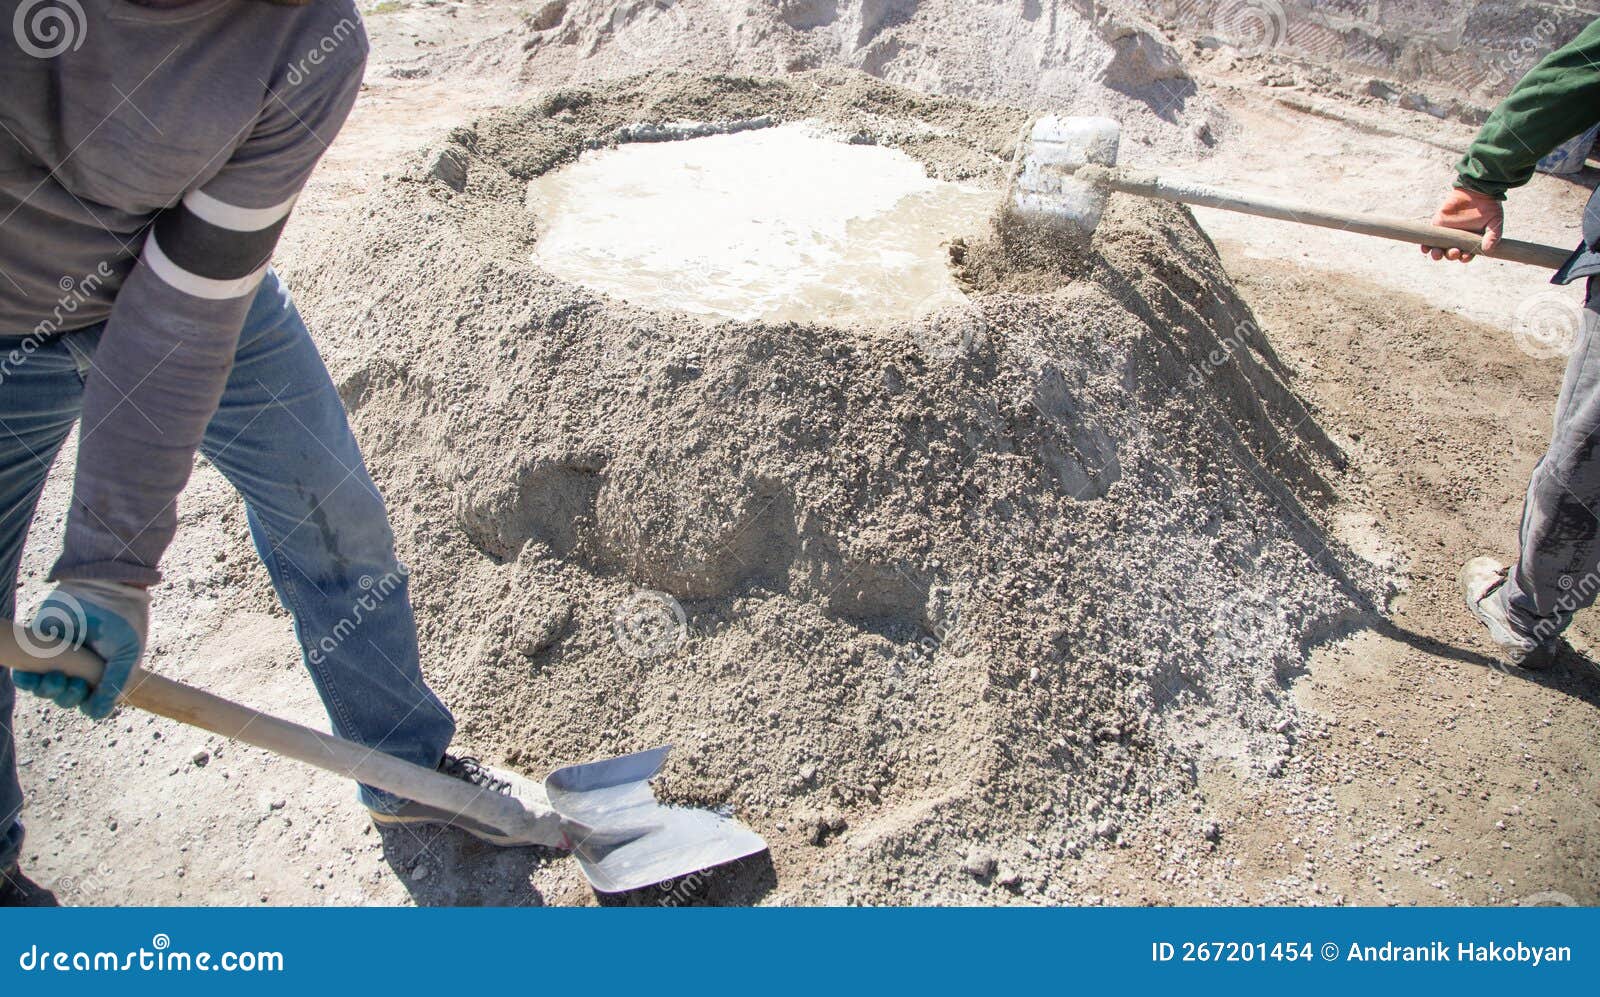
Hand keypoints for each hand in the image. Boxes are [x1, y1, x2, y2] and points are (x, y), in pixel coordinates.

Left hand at [12, 581, 149, 719]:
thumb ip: (114, 684)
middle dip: (68, 696)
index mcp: (103, 674)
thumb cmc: (122, 621)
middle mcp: (80, 670)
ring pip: (45, 690)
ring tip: (54, 678)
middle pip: (66, 699)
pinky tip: (27, 676)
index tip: (89, 695)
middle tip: (73, 683)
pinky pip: (25, 674)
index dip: (88, 704)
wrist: (104, 587)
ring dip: (47, 690)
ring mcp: (58, 660)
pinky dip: (24, 679)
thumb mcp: (127, 654)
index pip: (91, 703)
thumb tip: (97, 714)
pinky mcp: (39, 648)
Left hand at [1421, 187, 1503, 262]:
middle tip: (1454, 252)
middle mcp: (1458, 239)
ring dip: (1437, 254)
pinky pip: (1429, 238)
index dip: (1465, 258)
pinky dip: (1426, 245)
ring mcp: (1447, 233)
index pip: (1466, 255)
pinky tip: (1425, 249)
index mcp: (1471, 241)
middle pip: (1451, 253)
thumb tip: (1488, 250)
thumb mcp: (1495, 222)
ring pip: (1439, 248)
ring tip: (1438, 254)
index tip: (1465, 256)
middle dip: (1451, 255)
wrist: (1478, 190)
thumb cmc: (1489, 207)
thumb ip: (1493, 236)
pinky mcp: (1438, 225)